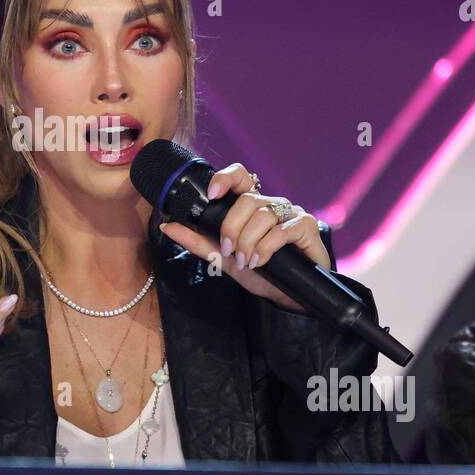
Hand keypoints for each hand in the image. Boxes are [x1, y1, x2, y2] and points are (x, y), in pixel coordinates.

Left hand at [158, 162, 329, 312]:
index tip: (212, 194)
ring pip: (263, 215)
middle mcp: (271, 205)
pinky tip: (261, 261)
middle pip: (247, 200)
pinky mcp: (306, 226)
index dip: (225, 178)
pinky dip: (267, 247)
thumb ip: (197, 241)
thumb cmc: (260, 273)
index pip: (239, 177)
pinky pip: (283, 229)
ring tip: (247, 261)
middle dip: (232, 228)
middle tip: (230, 251)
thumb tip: (168, 226)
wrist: (289, 296)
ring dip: (248, 241)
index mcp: (251, 207)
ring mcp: (290, 213)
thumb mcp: (223, 258)